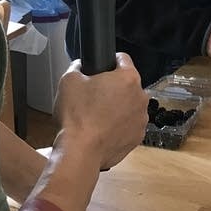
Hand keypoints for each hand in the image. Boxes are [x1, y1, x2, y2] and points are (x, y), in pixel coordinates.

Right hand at [52, 54, 147, 169]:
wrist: (80, 151)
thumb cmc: (77, 116)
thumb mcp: (69, 80)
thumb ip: (78, 66)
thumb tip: (81, 66)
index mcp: (128, 78)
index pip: (123, 59)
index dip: (110, 62)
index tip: (102, 68)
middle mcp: (141, 97)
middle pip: (127, 85)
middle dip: (113, 88)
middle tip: (94, 96)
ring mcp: (141, 119)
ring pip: (129, 105)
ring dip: (118, 107)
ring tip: (97, 115)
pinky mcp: (138, 137)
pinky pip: (129, 125)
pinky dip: (119, 126)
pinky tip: (102, 129)